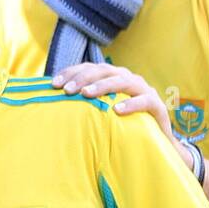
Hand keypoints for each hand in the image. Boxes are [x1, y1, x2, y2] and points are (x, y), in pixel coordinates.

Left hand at [53, 61, 192, 167]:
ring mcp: (143, 89)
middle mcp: (127, 77)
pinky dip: (131, 104)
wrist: (154, 139)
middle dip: (83, 78)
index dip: (70, 73)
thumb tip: (51, 100)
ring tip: (86, 94)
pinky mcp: (157, 105)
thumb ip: (83, 101)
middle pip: (103, 71)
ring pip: (122, 81)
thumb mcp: (99, 109)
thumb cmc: (120, 121)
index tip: (53, 84)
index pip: (88, 68)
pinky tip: (117, 110)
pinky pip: (145, 101)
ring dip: (103, 86)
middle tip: (67, 90)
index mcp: (111, 75)